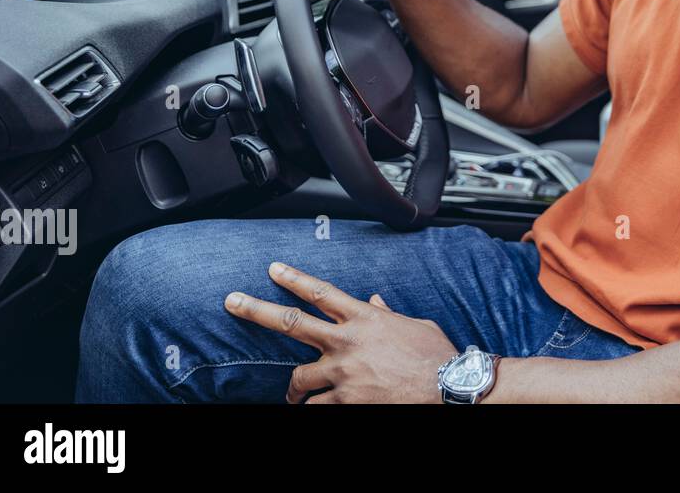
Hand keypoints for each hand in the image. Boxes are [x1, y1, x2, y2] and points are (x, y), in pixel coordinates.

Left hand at [224, 261, 457, 403]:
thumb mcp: (413, 325)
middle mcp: (347, 341)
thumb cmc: (436, 356)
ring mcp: (343, 372)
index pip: (320, 292)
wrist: (447, 387)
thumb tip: (375, 302)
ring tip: (292, 397)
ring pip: (298, 377)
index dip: (293, 278)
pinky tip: (314, 410)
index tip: (272, 269)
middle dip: (256, 310)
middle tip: (232, 301)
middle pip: (291, 322)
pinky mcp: (346, 401)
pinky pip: (315, 407)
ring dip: (294, 389)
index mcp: (364, 319)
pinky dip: (313, 409)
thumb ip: (388, 314)